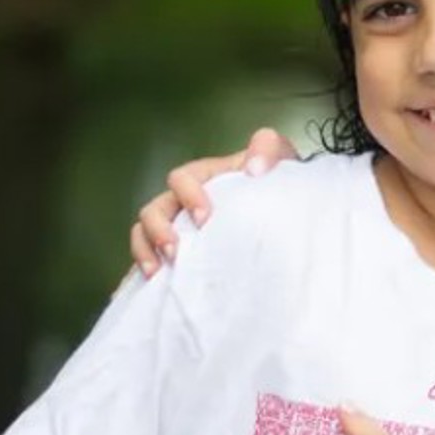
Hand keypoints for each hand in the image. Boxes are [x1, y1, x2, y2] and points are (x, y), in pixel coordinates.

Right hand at [128, 127, 296, 276]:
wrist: (290, 218)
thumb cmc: (276, 185)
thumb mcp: (279, 158)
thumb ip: (268, 148)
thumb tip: (254, 168)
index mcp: (204, 178)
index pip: (181, 179)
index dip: (186, 195)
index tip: (204, 218)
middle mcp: (184, 203)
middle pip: (154, 209)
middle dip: (159, 228)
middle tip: (176, 250)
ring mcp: (179, 229)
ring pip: (144, 234)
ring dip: (146, 250)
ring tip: (159, 271)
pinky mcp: (180, 255)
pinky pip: (151, 260)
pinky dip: (144, 270)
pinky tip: (153, 285)